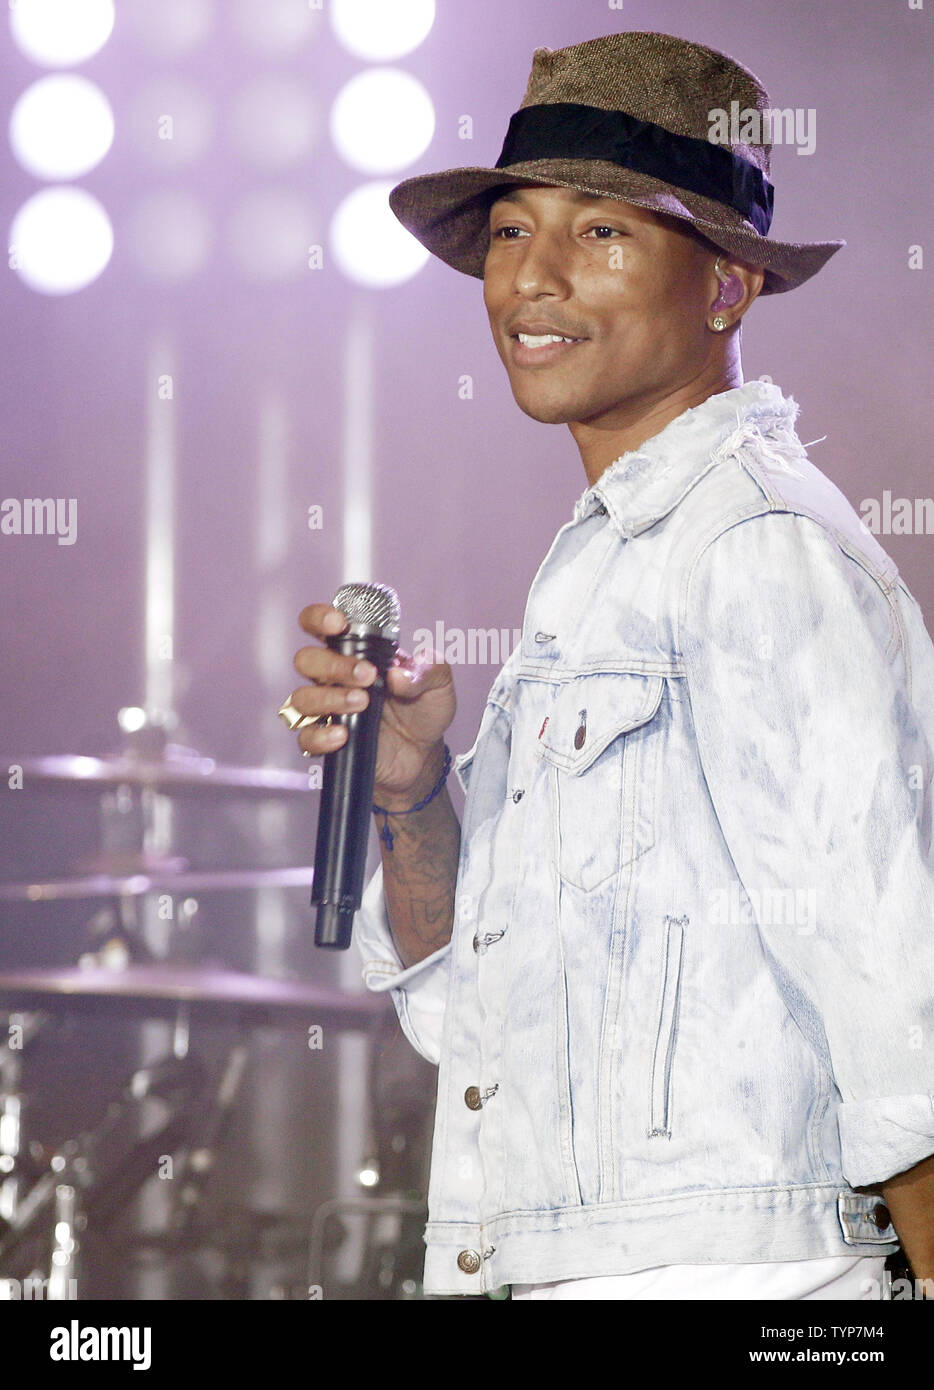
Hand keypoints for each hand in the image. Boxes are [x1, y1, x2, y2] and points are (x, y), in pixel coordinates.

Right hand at [289, 602, 455, 799]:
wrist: (423, 754)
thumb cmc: (423, 710)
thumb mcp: (440, 683)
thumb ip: (429, 669)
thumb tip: (399, 674)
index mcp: (355, 653)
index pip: (319, 625)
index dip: (319, 618)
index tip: (339, 624)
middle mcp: (333, 678)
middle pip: (306, 660)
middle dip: (334, 665)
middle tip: (368, 676)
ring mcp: (327, 710)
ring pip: (302, 697)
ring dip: (329, 698)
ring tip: (362, 703)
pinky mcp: (326, 740)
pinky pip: (306, 738)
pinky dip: (321, 736)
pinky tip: (343, 735)